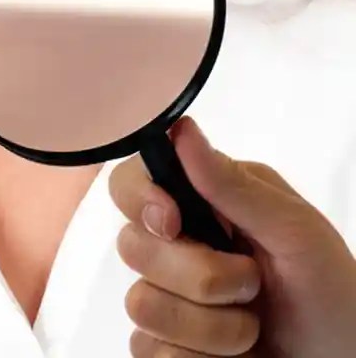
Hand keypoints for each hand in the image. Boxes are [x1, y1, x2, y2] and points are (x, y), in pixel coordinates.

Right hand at [109, 116, 355, 356]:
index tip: (174, 223)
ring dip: (211, 328)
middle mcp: (176, 244)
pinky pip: (147, 349)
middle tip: (252, 284)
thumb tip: (182, 131)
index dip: (140, 200)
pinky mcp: (163, 343)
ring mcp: (165, 295)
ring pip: (142, 305)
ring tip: (251, 329)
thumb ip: (235, 186)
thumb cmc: (333, 294)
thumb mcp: (297, 231)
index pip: (131, 182)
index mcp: (203, 203)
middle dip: (202, 277)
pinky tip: (231, 354)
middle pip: (133, 248)